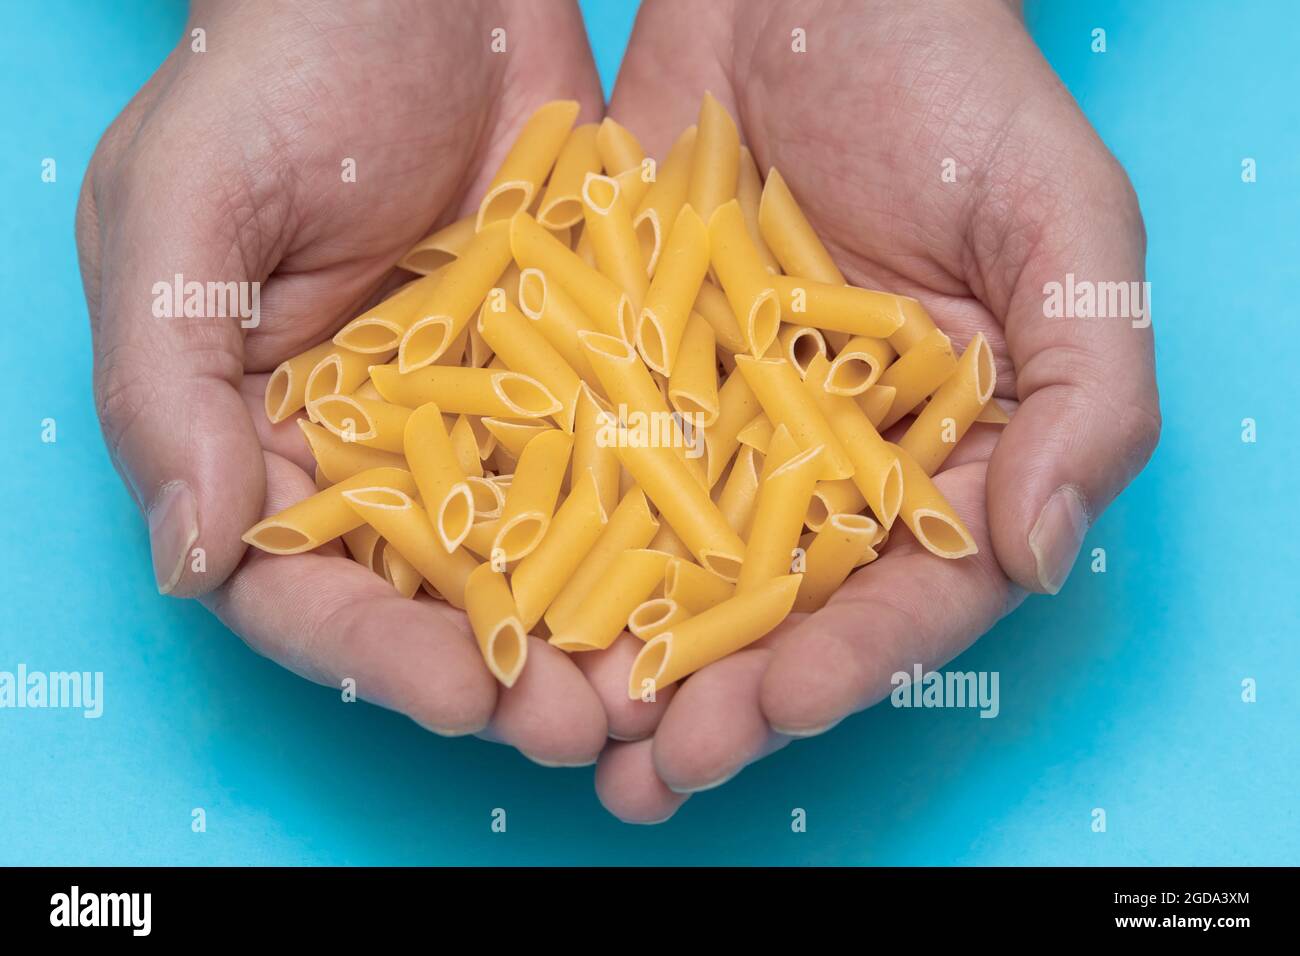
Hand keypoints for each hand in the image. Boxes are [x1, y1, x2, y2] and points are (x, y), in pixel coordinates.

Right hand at [77, 0, 612, 764]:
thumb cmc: (274, 69)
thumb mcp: (179, 211)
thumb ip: (164, 384)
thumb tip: (193, 557)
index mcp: (260, 436)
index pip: (299, 586)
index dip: (374, 656)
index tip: (462, 697)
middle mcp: (375, 448)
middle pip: (434, 597)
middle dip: (505, 672)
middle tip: (588, 724)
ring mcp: (486, 414)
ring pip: (538, 551)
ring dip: (597, 627)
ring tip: (665, 685)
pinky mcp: (576, 368)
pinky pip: (617, 458)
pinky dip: (661, 522)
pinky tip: (717, 571)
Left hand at [593, 0, 1159, 820]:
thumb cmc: (954, 88)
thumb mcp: (1058, 225)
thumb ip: (1084, 389)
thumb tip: (1039, 553)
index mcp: (940, 451)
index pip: (904, 591)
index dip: (845, 663)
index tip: (775, 714)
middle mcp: (825, 460)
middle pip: (774, 611)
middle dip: (716, 700)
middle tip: (650, 773)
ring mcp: (719, 424)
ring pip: (670, 569)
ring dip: (621, 659)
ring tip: (565, 734)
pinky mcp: (630, 376)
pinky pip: (588, 470)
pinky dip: (548, 543)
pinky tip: (506, 606)